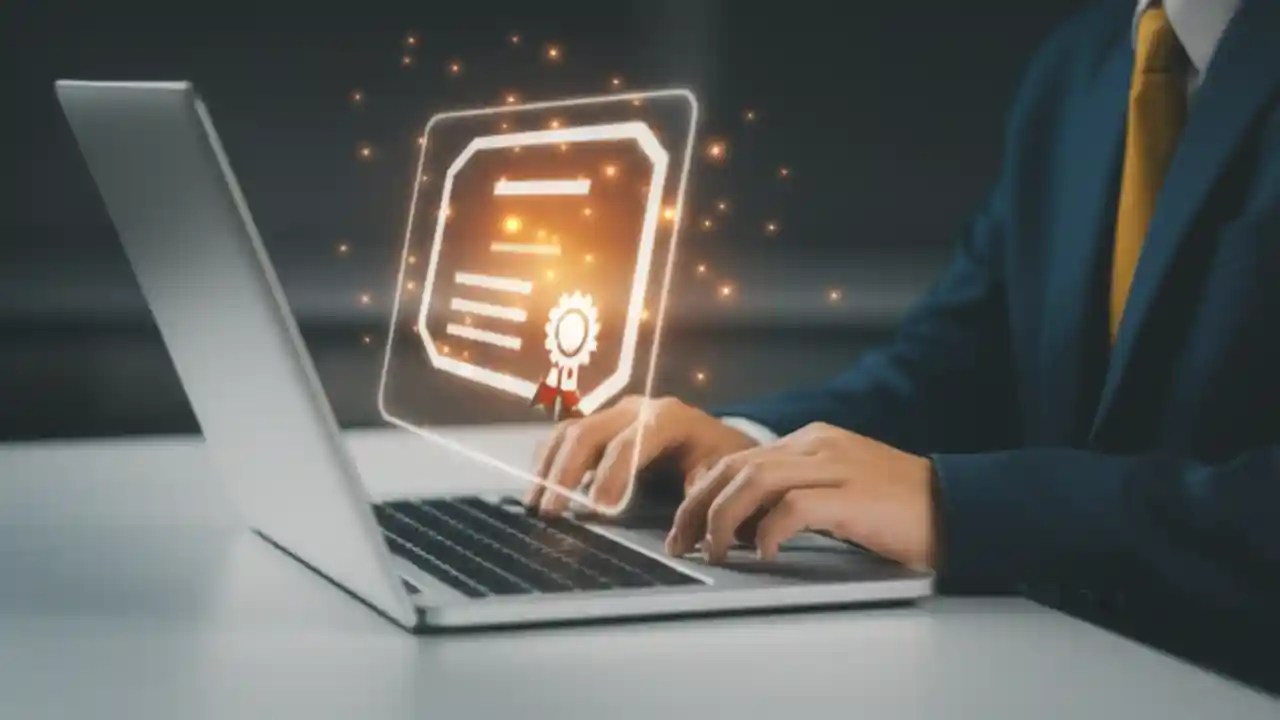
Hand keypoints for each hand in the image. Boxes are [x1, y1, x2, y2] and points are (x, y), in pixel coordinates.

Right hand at [526, 396, 758, 515]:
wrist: (719, 442)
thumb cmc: (719, 460)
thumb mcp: (720, 472)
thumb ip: (702, 487)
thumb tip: (685, 507)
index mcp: (667, 417)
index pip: (630, 443)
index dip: (612, 475)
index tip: (598, 510)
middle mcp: (635, 410)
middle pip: (589, 432)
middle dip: (566, 473)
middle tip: (551, 512)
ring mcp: (613, 415)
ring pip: (570, 432)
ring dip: (549, 468)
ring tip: (536, 503)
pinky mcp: (600, 427)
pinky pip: (565, 438)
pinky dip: (549, 462)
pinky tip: (540, 489)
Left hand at [665, 422, 937, 569]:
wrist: (958, 506)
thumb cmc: (896, 508)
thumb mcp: (836, 490)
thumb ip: (792, 495)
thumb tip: (743, 524)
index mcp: (810, 440)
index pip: (738, 459)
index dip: (702, 493)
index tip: (684, 526)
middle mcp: (817, 445)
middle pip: (736, 467)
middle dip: (698, 506)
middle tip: (682, 543)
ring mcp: (835, 466)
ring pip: (754, 480)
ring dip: (723, 518)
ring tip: (715, 551)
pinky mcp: (853, 496)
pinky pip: (794, 507)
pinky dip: (770, 531)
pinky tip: (764, 553)